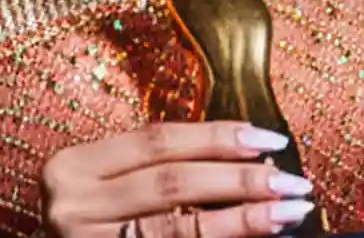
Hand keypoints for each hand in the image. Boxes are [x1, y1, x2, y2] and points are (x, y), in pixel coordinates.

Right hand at [40, 121, 317, 236]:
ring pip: (180, 230)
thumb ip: (155, 169)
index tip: (269, 137)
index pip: (157, 140)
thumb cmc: (92, 225)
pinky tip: (258, 237)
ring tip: (288, 211)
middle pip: (172, 183)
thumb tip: (246, 153)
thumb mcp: (106, 187)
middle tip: (292, 179)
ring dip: (244, 219)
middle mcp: (70, 207)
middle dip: (241, 180)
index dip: (217, 135)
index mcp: (70, 168)